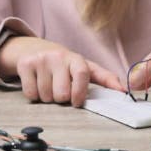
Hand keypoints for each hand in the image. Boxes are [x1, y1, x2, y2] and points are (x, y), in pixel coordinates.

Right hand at [0, 37, 124, 106]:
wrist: (33, 48)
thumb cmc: (63, 63)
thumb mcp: (84, 67)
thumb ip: (104, 78)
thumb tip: (124, 90)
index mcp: (76, 58)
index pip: (82, 75)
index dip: (80, 92)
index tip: (77, 102)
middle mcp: (58, 56)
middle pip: (61, 93)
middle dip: (61, 98)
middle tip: (60, 90)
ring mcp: (41, 59)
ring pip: (45, 96)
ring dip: (47, 97)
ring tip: (49, 86)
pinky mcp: (25, 64)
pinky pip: (30, 93)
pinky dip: (33, 95)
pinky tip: (37, 84)